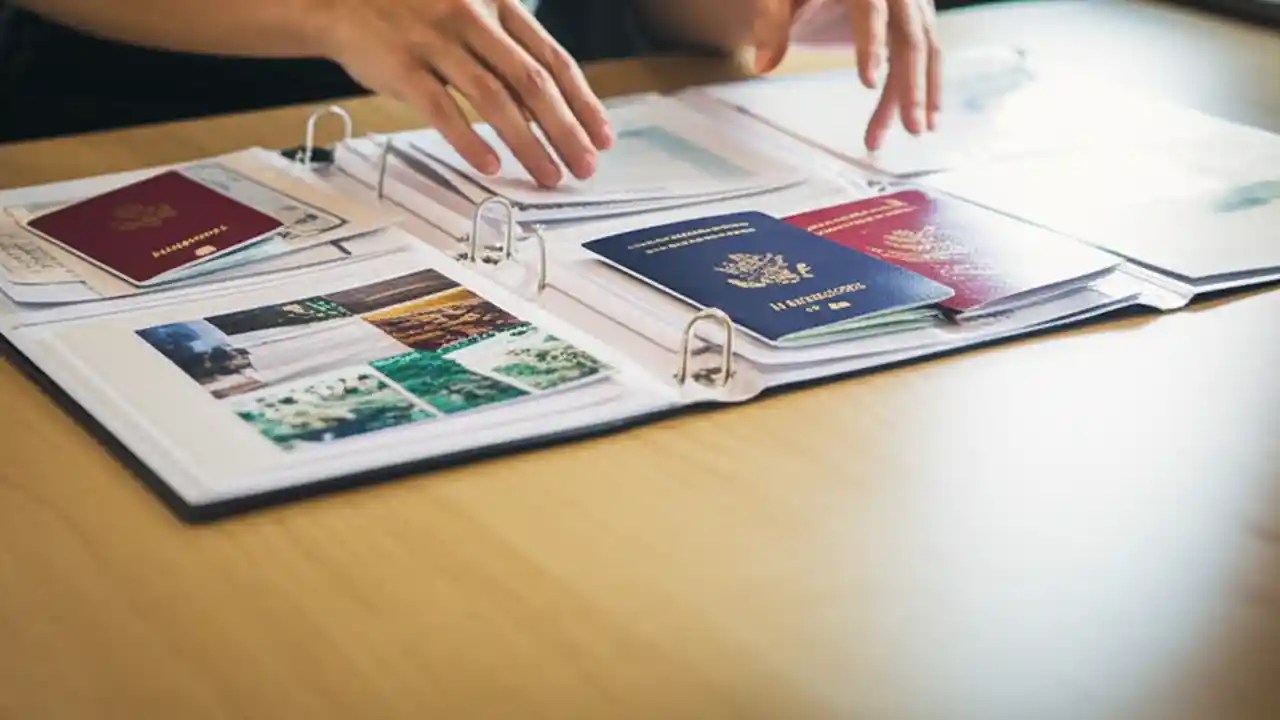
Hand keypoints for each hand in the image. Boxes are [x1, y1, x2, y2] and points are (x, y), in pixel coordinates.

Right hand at [318, 0, 612, 186]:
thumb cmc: (413, 9)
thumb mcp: (469, 8)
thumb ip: (507, 48)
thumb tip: (550, 107)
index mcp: (498, 2)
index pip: (553, 59)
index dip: (582, 102)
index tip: (601, 137)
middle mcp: (472, 17)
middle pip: (532, 82)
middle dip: (565, 130)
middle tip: (584, 167)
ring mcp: (436, 40)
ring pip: (494, 99)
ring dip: (527, 144)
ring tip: (547, 176)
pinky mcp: (402, 65)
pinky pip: (443, 109)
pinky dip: (470, 140)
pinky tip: (491, 167)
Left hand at [754, 0, 941, 152]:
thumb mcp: (777, 0)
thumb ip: (771, 23)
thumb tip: (762, 64)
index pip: (871, 11)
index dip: (871, 45)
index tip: (870, 83)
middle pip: (909, 36)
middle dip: (910, 84)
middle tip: (911, 128)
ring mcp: (910, 3)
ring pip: (922, 50)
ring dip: (920, 94)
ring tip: (917, 132)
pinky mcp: (915, 18)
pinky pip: (926, 54)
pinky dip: (927, 86)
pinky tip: (927, 119)